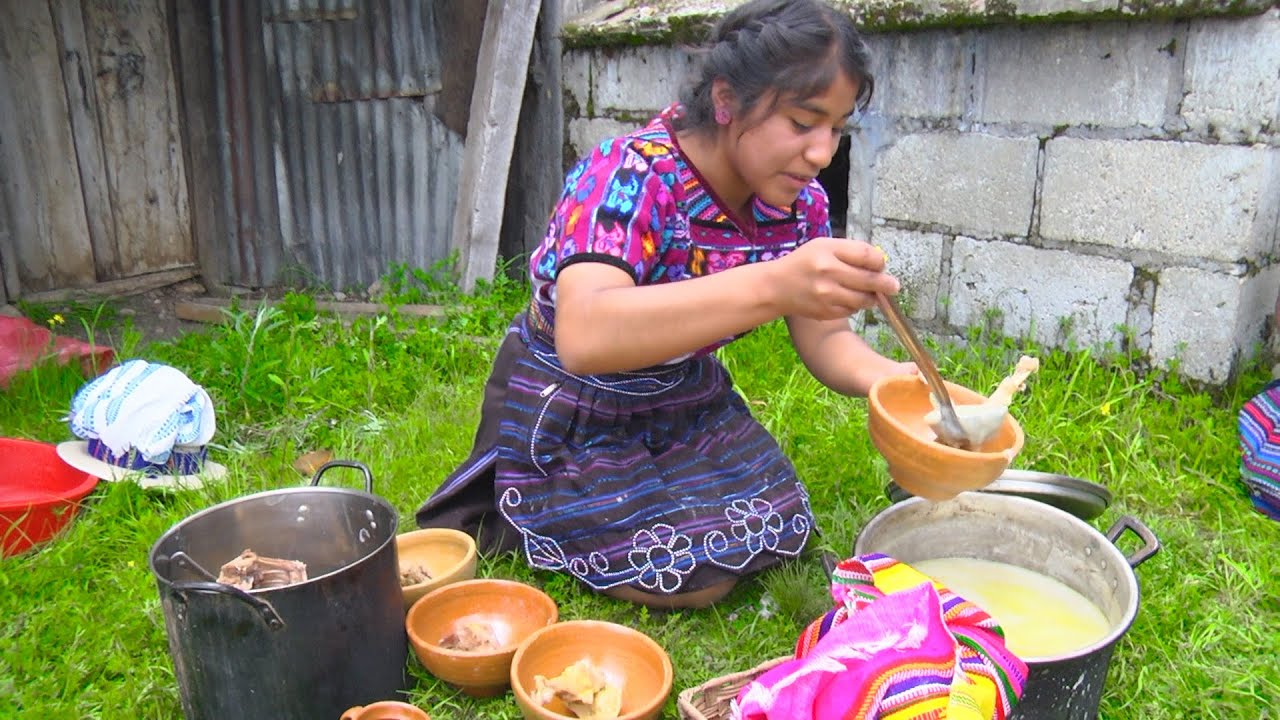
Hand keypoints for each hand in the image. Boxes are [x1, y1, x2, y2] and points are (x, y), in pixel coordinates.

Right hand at [772, 238, 901, 319]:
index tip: (881, 265)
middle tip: (894, 286)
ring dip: (872, 297)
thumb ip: (851, 251)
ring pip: (864, 299)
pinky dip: (856, 305)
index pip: (866, 255)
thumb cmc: (804, 263)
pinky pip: (852, 310)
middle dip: (886, 284)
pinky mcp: (826, 312)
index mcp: (827, 251)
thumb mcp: (824, 246)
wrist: (777, 287)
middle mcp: (827, 272)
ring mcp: (827, 295)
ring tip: (871, 293)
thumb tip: (880, 264)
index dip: (879, 262)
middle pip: (870, 279)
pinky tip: (849, 299)